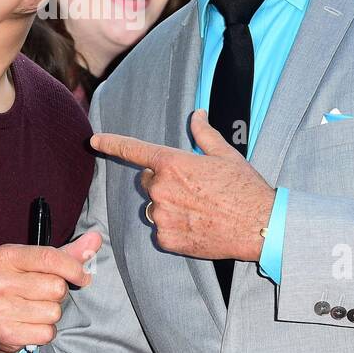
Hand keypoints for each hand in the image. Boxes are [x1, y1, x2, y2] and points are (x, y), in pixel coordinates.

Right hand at [0, 231, 101, 352]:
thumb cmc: (19, 287)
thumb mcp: (38, 265)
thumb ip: (68, 253)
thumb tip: (96, 239)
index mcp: (7, 256)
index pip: (51, 258)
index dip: (74, 268)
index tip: (83, 277)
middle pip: (56, 287)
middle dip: (58, 294)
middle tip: (43, 296)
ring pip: (53, 312)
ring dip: (52, 314)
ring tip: (35, 311)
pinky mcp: (4, 332)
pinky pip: (46, 332)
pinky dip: (45, 332)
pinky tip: (31, 325)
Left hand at [91, 109, 274, 261]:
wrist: (259, 225)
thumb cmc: (244, 187)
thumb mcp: (225, 154)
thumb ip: (203, 133)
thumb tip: (197, 114)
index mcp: (172, 163)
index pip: (134, 150)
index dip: (111, 143)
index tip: (94, 140)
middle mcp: (161, 189)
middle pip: (148, 181)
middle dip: (164, 181)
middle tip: (193, 188)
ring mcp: (162, 215)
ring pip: (155, 206)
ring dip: (169, 205)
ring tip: (199, 208)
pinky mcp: (167, 239)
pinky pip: (161, 229)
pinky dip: (174, 227)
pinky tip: (197, 224)